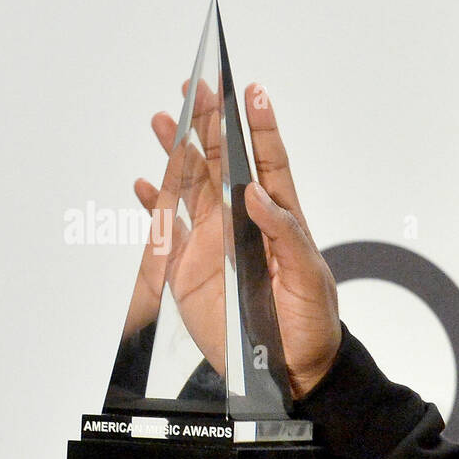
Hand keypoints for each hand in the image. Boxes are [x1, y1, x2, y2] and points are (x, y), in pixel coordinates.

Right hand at [139, 82, 342, 398]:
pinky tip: (146, 184)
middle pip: (223, 164)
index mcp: (279, 220)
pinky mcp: (190, 269)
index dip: (261, 128)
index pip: (269, 164)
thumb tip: (256, 194)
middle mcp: (243, 224)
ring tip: (167, 118)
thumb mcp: (309, 279)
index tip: (253, 92)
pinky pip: (169, 230)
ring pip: (193, 187)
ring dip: (179, 153)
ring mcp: (214, 244)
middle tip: (197, 87)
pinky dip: (155, 207)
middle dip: (211, 124)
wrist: (293, 370)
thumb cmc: (312, 324)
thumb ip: (285, 236)